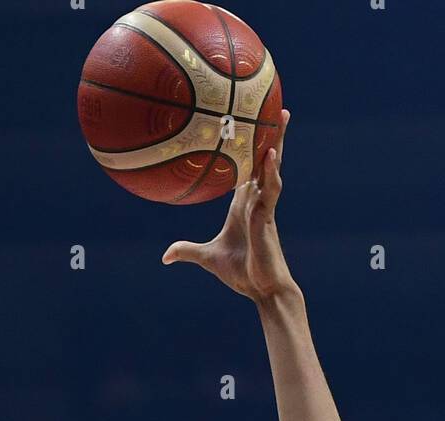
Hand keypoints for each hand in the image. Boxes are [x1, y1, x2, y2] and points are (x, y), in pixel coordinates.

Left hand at [162, 110, 296, 302]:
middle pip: (264, 159)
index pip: (247, 168)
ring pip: (272, 167)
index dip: (247, 147)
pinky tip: (271, 153)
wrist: (263, 290)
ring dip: (277, 140)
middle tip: (274, 106)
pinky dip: (272, 170)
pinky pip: (271, 189)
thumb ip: (187, 251)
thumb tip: (164, 256)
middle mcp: (256, 200)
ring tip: (280, 115)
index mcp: (244, 204)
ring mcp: (264, 206)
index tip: (244, 123)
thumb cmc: (241, 273)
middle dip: (269, 134)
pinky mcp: (268, 218)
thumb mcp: (207, 258)